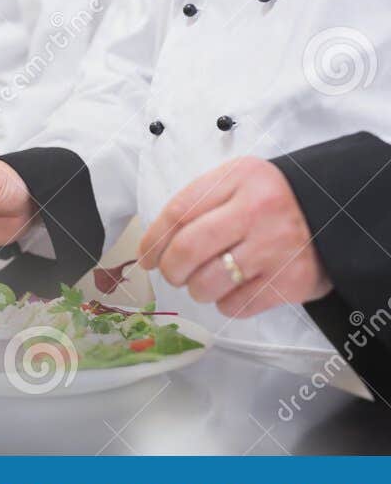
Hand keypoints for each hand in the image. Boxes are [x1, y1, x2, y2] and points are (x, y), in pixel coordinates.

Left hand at [138, 156, 329, 317]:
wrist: (337, 215)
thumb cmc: (274, 202)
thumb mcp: (239, 184)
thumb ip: (199, 204)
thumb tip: (154, 246)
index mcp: (240, 178)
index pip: (177, 212)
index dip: (153, 241)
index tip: (146, 258)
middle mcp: (258, 210)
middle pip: (187, 250)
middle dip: (170, 270)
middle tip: (174, 274)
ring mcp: (277, 247)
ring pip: (207, 283)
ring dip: (197, 289)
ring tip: (208, 281)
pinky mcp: (291, 281)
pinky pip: (235, 305)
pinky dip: (225, 304)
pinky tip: (235, 289)